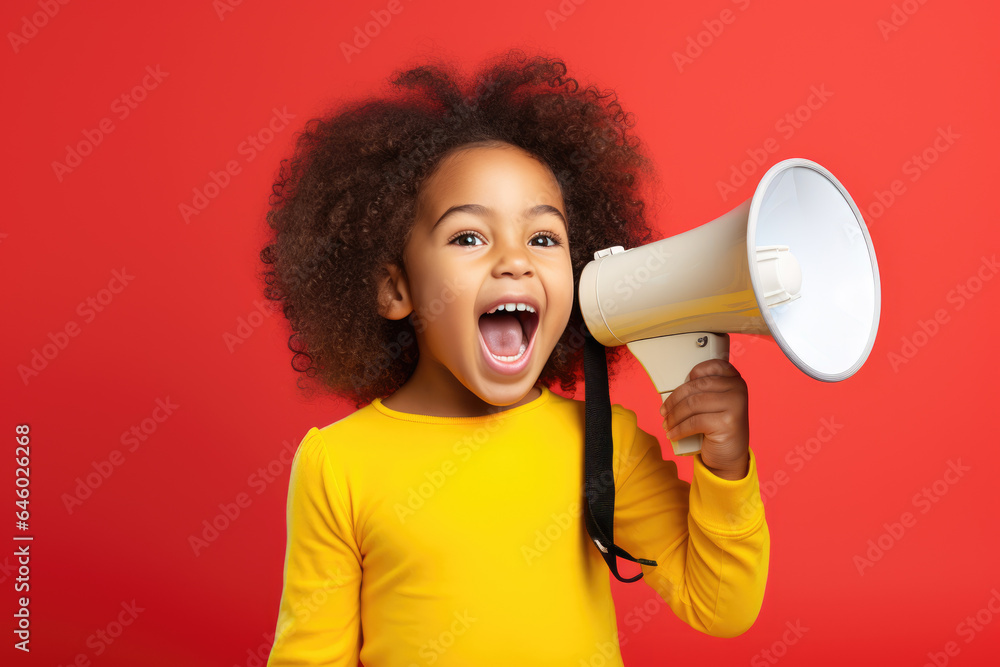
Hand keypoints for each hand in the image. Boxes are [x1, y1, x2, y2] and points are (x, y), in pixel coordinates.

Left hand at [659, 359, 749, 479]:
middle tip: (663, 412)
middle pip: (696, 387)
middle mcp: (738, 390)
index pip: (712, 366)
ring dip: (674, 416)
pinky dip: (679, 429)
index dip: (694, 372)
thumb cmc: (717, 428)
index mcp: (735, 380)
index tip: (680, 386)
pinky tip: (672, 434)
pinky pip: (694, 422)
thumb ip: (704, 390)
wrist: (729, 457)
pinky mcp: (728, 423)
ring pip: (692, 404)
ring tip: (666, 424)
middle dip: (674, 400)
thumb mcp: (715, 404)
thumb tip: (673, 387)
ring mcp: (735, 405)